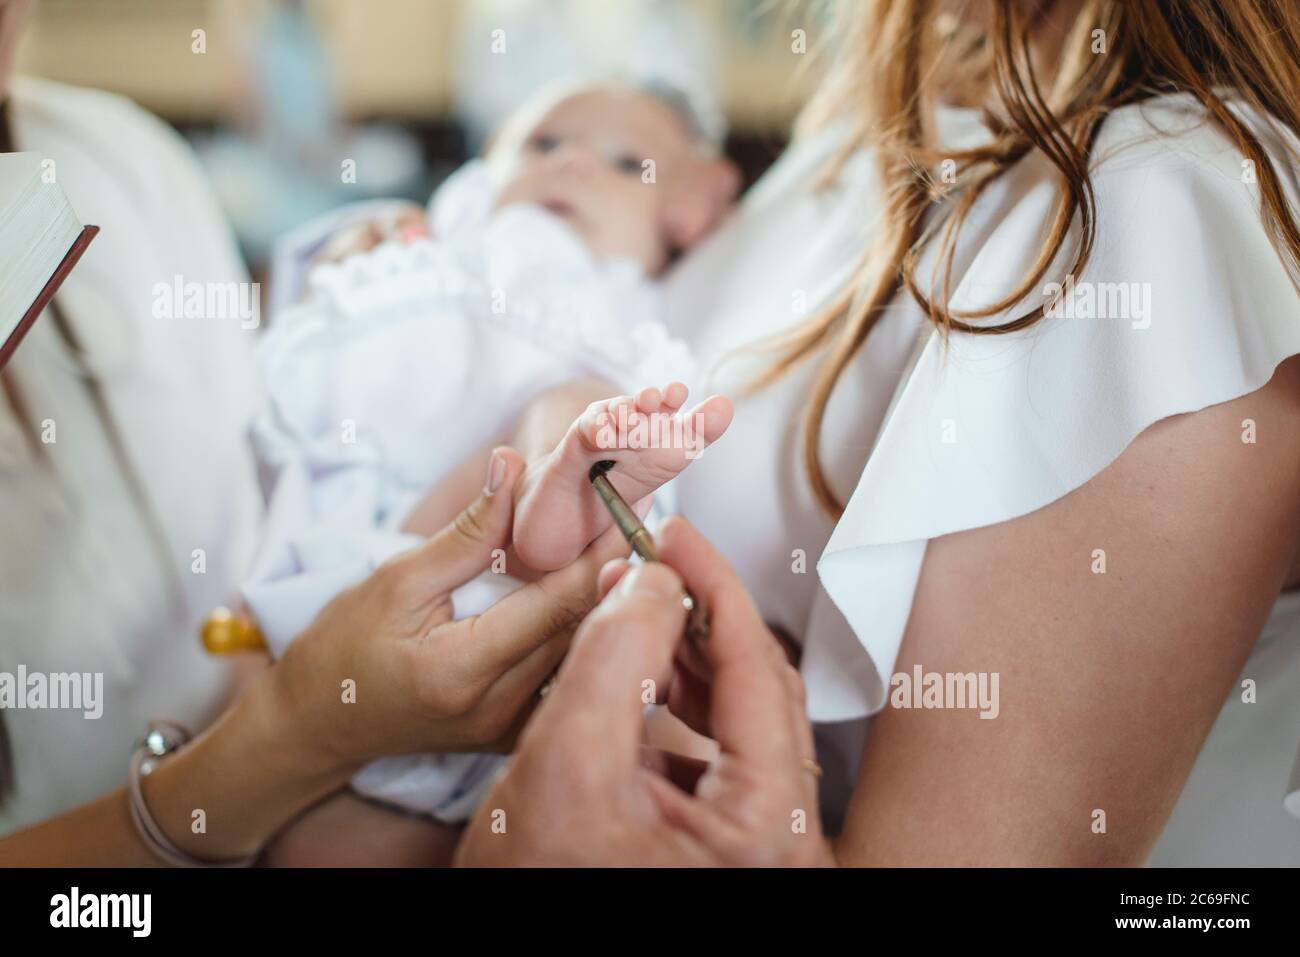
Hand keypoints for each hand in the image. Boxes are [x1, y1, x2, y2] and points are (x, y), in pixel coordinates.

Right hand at [266, 447, 630, 778]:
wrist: (321, 723)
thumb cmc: (346, 647)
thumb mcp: (398, 579)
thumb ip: (467, 532)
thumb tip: (514, 466)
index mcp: (464, 670)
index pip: (560, 603)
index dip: (603, 550)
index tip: (633, 506)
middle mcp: (500, 710)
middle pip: (586, 630)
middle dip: (616, 570)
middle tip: (639, 518)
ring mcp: (515, 731)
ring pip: (588, 656)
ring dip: (609, 601)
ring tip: (622, 547)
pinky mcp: (522, 734)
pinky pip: (573, 678)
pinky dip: (589, 634)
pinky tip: (596, 597)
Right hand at [455, 517, 831, 865]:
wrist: (507, 938)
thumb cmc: (536, 890)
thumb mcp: (564, 764)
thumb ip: (614, 659)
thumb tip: (653, 580)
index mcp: (765, 828)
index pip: (756, 667)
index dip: (710, 584)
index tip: (672, 532)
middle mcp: (778, 836)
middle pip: (756, 684)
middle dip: (698, 612)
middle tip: (653, 557)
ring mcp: (752, 840)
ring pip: (736, 710)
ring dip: (686, 649)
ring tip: (637, 603)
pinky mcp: (720, 838)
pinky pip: (713, 744)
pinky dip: (677, 694)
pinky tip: (637, 667)